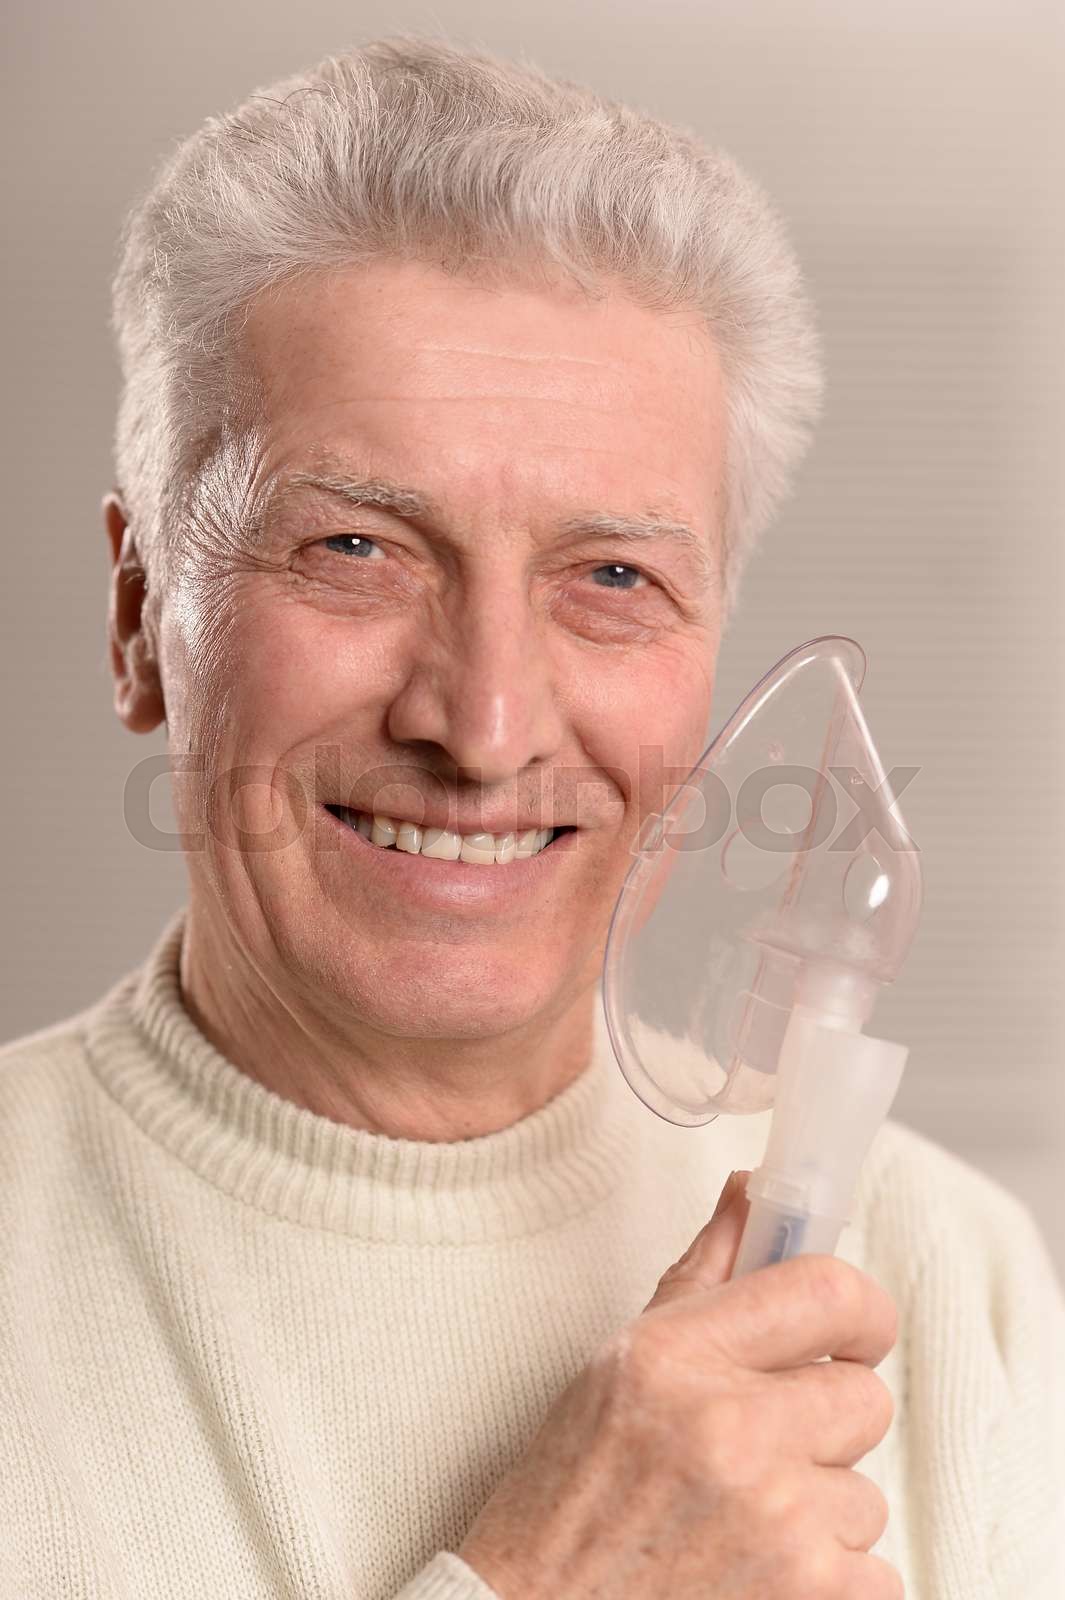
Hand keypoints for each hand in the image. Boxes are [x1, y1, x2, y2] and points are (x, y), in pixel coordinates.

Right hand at [458, 1169, 901, 1598]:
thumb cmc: (569, 1496)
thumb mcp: (620, 1364)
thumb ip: (703, 1276)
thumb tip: (754, 1192)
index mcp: (677, 1354)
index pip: (827, 1291)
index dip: (859, 1309)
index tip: (853, 1330)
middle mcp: (729, 1429)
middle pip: (865, 1395)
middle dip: (825, 1422)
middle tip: (764, 1448)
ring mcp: (776, 1519)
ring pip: (865, 1491)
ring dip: (819, 1510)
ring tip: (739, 1525)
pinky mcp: (810, 1597)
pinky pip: (875, 1570)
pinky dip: (830, 1581)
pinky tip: (758, 1575)